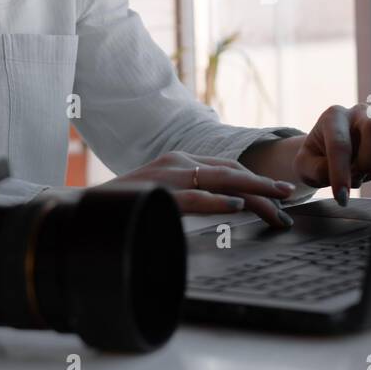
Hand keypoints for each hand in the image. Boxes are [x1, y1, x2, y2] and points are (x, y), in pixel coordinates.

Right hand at [102, 150, 298, 228]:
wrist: (81, 208)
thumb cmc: (123, 208)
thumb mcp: (160, 196)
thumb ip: (186, 197)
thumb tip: (217, 208)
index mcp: (178, 161)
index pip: (226, 167)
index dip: (253, 179)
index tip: (275, 194)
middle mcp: (177, 162)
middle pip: (231, 171)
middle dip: (263, 184)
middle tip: (289, 197)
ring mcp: (168, 176)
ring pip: (221, 180)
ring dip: (254, 193)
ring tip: (277, 205)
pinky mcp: (158, 193)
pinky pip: (194, 196)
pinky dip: (217, 200)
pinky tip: (237, 206)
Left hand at [294, 104, 370, 205]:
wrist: (326, 152)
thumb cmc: (316, 158)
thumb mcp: (305, 165)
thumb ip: (318, 170)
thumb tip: (342, 178)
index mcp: (333, 117)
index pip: (340, 144)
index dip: (341, 172)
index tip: (341, 196)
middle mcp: (358, 113)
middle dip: (368, 160)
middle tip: (357, 175)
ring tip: (370, 176)